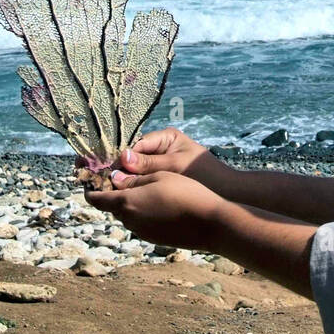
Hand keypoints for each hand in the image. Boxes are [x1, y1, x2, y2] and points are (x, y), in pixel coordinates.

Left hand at [83, 170, 226, 250]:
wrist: (211, 224)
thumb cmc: (186, 194)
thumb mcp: (160, 176)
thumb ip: (134, 179)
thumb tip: (115, 179)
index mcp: (126, 203)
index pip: (95, 198)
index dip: (90, 187)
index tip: (91, 177)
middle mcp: (129, 220)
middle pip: (112, 205)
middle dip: (113, 191)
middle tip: (122, 175)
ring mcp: (141, 232)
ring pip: (127, 213)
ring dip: (130, 202)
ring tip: (146, 186)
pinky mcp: (153, 238)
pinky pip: (141, 222)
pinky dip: (143, 211)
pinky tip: (160, 202)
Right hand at [110, 127, 231, 190]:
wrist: (226, 191)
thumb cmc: (205, 174)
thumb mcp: (175, 166)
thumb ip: (149, 164)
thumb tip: (122, 159)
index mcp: (166, 137)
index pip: (137, 145)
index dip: (122, 158)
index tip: (108, 172)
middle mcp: (161, 147)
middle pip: (135, 157)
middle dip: (122, 170)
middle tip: (106, 183)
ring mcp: (161, 163)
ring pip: (138, 171)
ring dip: (128, 180)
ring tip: (113, 191)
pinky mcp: (163, 178)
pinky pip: (145, 181)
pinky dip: (137, 187)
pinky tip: (128, 197)